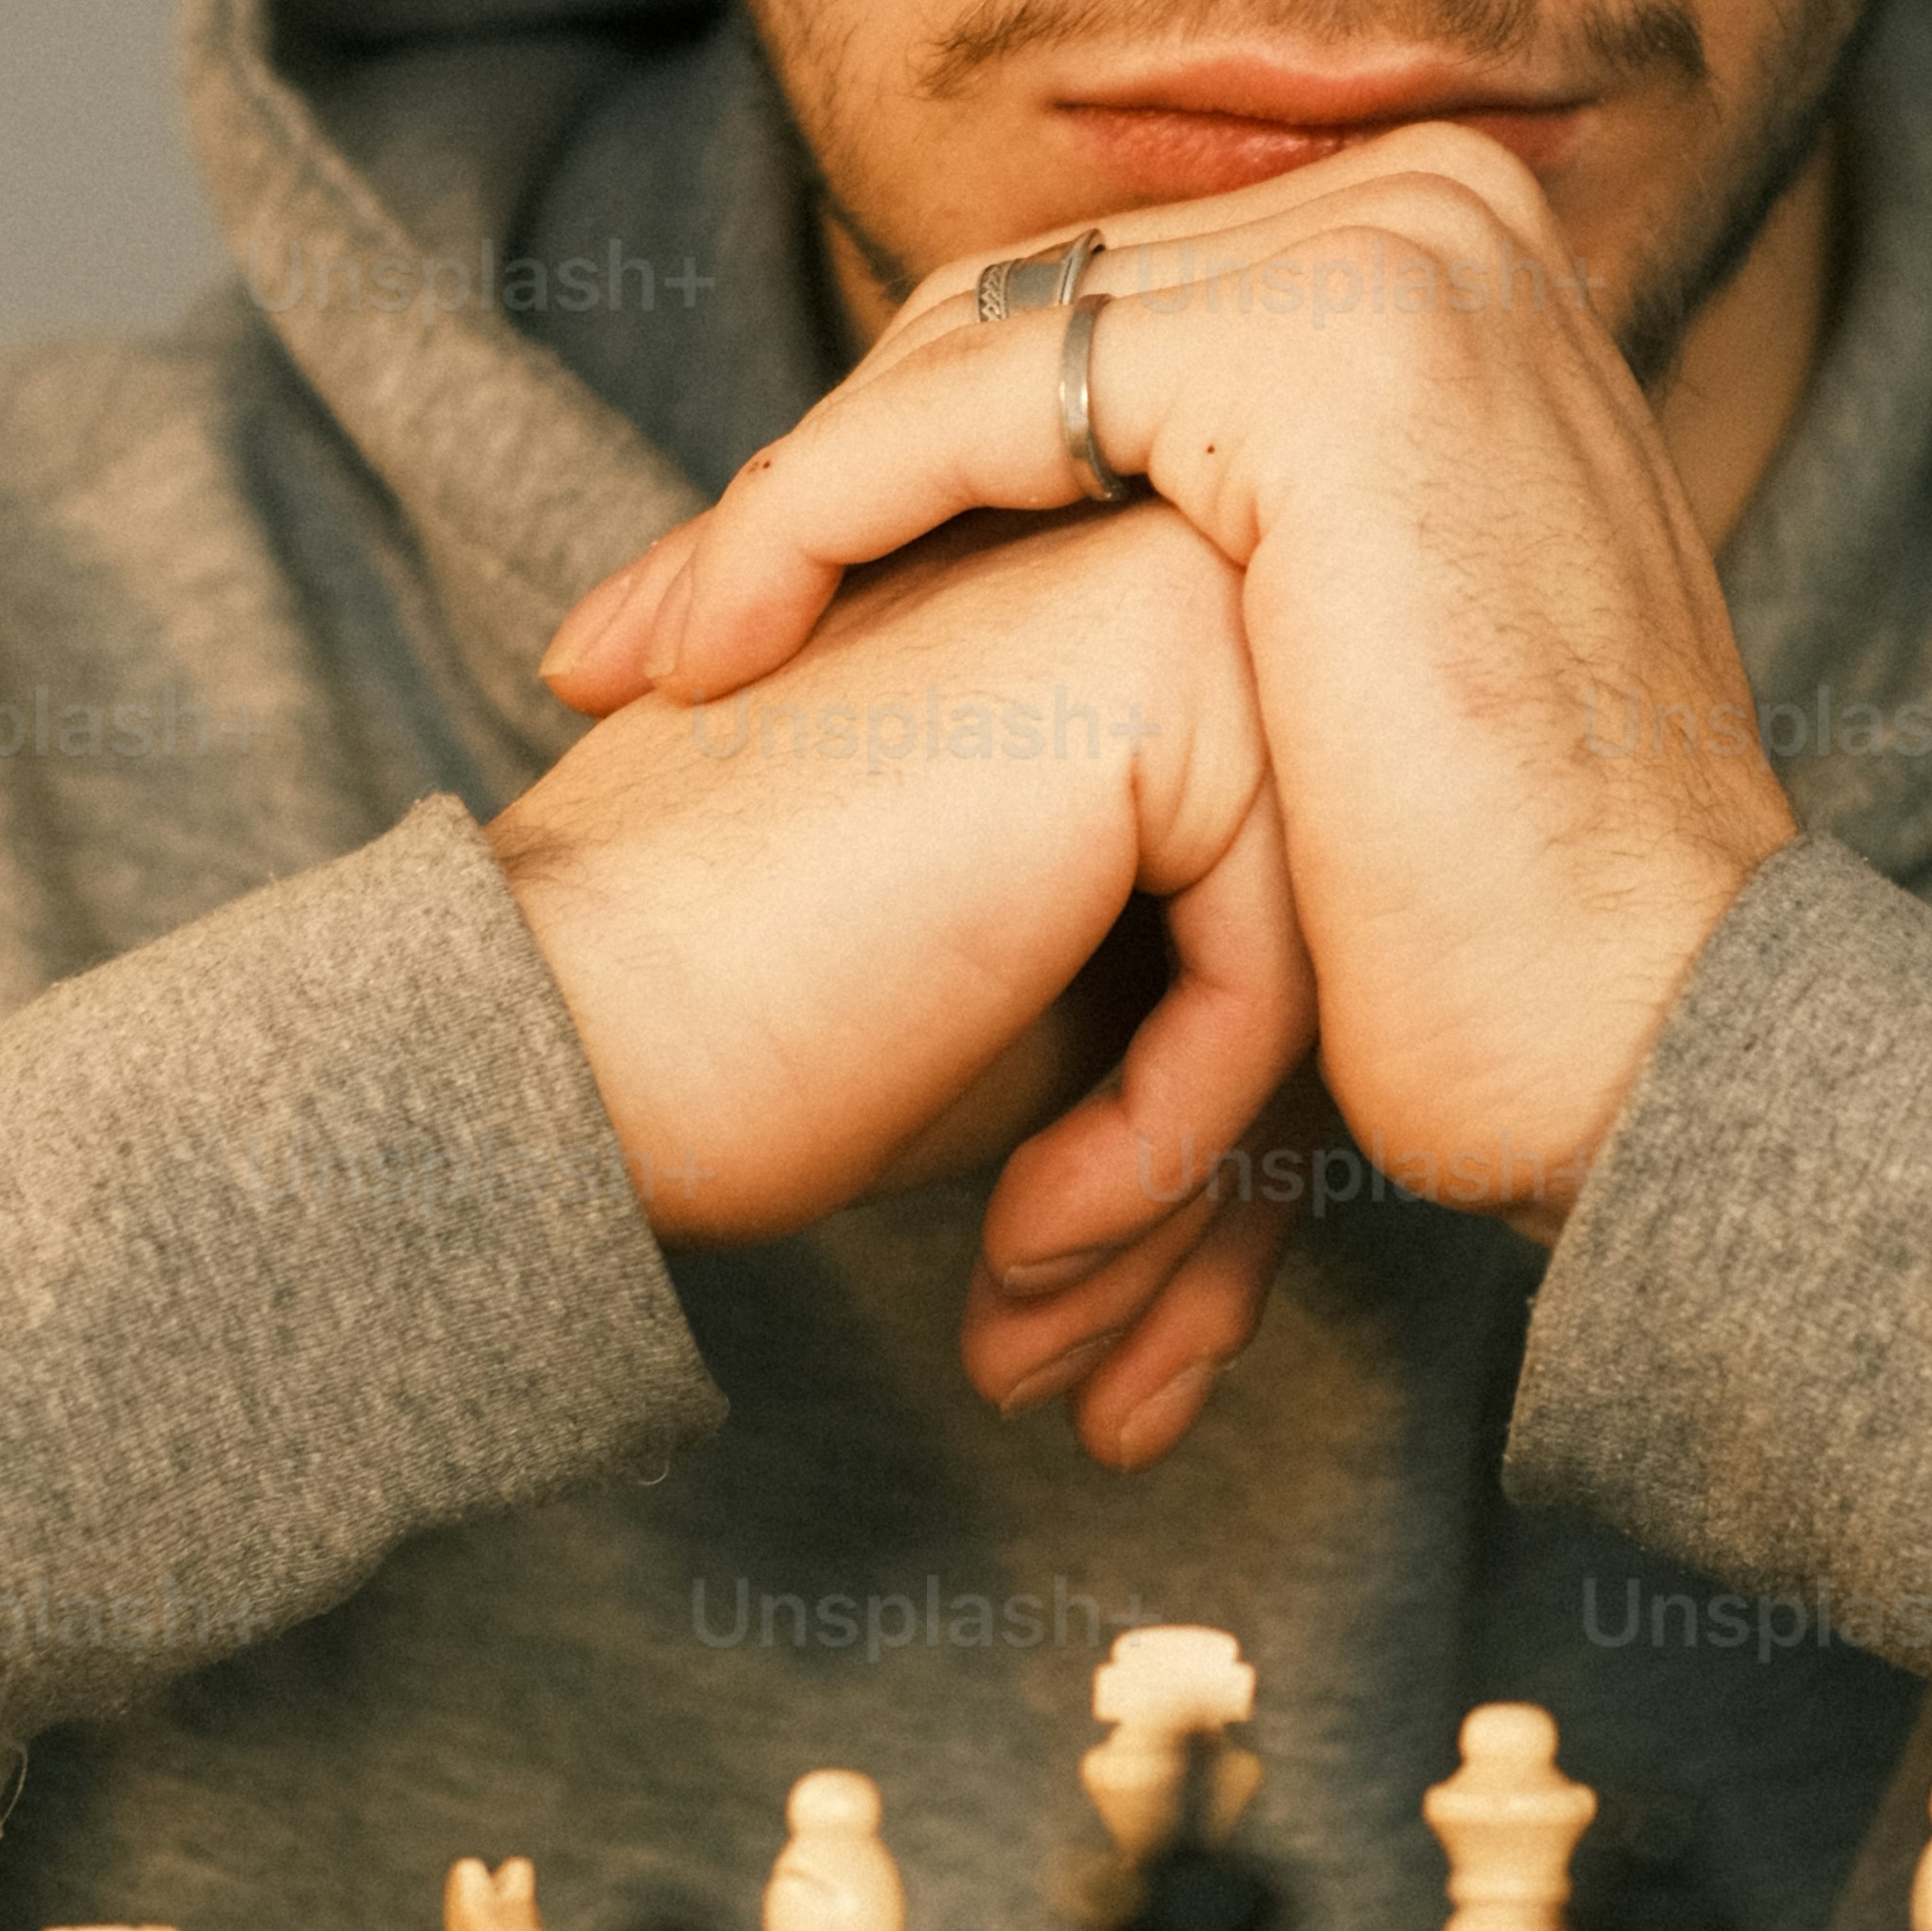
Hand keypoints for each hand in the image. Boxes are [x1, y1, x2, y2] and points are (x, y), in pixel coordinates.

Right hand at [490, 502, 1321, 1465]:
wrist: (554, 1035)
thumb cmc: (754, 1032)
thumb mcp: (1042, 1026)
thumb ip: (1213, 1009)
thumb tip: (1377, 1137)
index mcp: (1116, 614)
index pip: (1263, 905)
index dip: (1200, 1142)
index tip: (1096, 1310)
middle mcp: (1161, 550)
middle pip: (1307, 932)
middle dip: (1213, 1200)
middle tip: (1097, 1380)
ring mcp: (1168, 577)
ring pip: (1313, 962)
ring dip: (1186, 1210)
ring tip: (1051, 1355)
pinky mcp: (1163, 666)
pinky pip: (1276, 970)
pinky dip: (1169, 1149)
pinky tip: (1028, 1248)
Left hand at [540, 128, 1797, 1259]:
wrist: (1647, 1034)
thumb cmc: (1498, 910)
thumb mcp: (1357, 645)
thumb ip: (1240, 519)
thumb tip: (1062, 490)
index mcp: (1454, 254)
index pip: (1097, 321)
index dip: (888, 462)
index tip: (714, 614)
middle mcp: (1442, 209)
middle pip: (1022, 321)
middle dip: (802, 489)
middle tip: (631, 639)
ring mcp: (1397, 258)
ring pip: (968, 353)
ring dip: (770, 513)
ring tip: (638, 666)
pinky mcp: (1324, 349)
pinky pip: (972, 407)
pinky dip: (810, 520)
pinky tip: (710, 650)